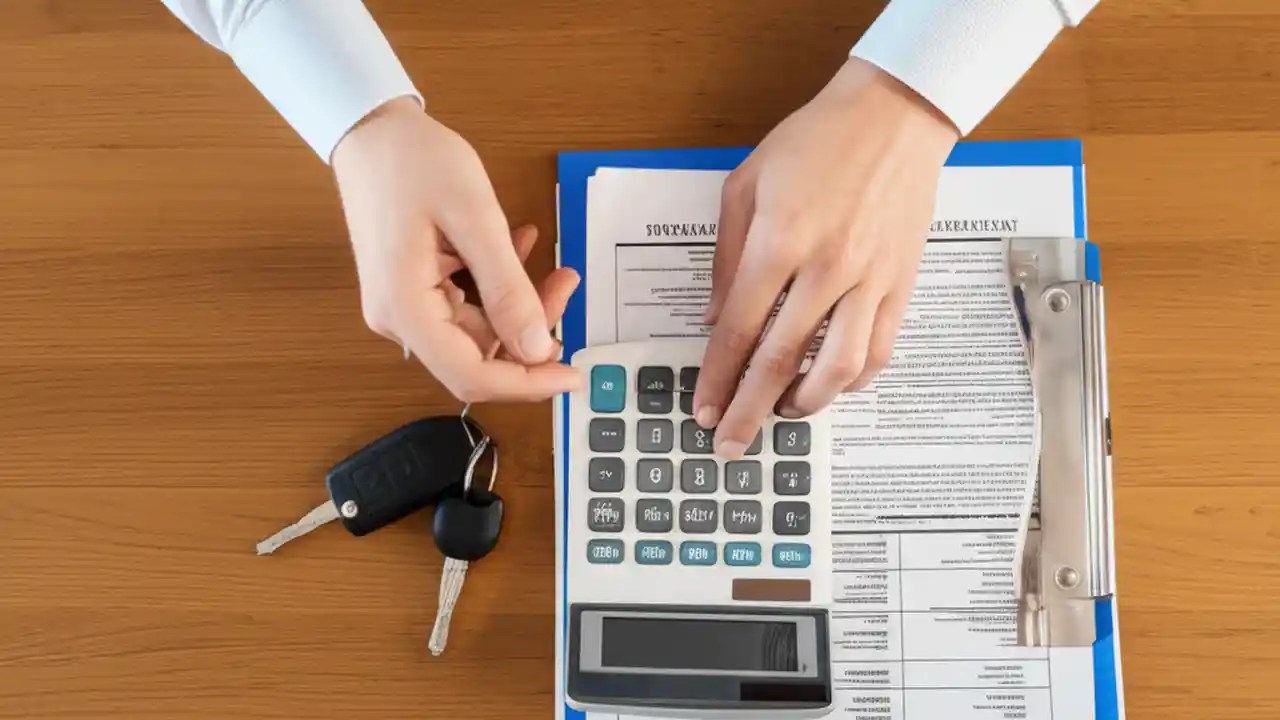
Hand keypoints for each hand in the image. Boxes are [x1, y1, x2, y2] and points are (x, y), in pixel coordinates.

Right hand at [331, 98, 582, 402]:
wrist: (370, 130)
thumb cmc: (415, 162)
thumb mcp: (475, 219)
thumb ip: (507, 289)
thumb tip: (537, 349)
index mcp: (405, 308)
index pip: (471, 375)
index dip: (526, 384)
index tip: (572, 375)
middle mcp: (398, 320)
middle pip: (478, 355)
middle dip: (532, 331)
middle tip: (566, 283)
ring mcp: (403, 307)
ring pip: (478, 332)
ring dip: (520, 305)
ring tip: (552, 264)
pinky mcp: (412, 291)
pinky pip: (465, 307)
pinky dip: (498, 289)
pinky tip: (518, 249)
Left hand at [694, 57, 958, 456]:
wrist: (894, 116)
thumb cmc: (813, 142)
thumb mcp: (745, 186)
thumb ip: (727, 258)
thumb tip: (714, 320)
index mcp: (780, 241)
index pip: (739, 330)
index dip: (717, 378)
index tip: (703, 410)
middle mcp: (827, 268)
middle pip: (782, 361)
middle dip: (750, 411)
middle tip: (730, 444)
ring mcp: (871, 279)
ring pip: (838, 367)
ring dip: (805, 403)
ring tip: (781, 415)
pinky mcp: (902, 284)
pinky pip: (880, 349)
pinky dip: (854, 379)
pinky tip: (831, 387)